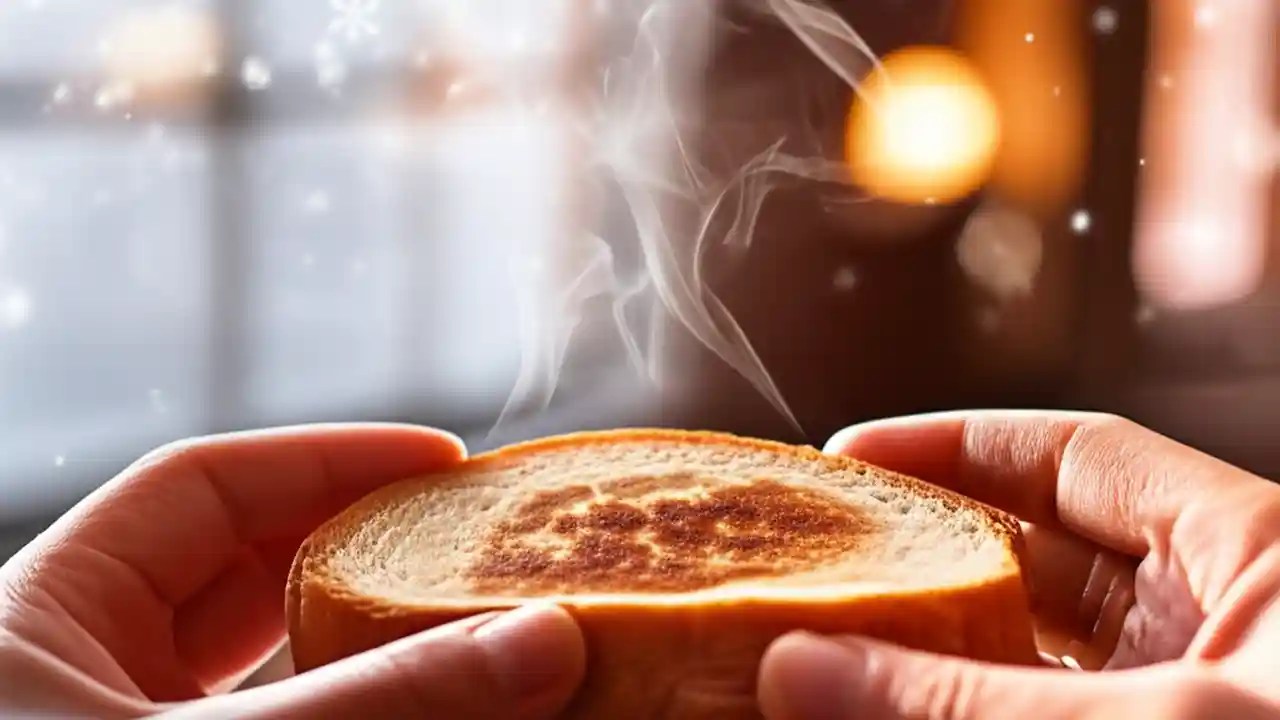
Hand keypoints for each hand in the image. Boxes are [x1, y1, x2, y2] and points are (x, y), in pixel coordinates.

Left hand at [0, 424, 585, 718]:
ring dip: (368, 653)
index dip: (326, 461)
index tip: (444, 463)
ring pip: (265, 670)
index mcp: (43, 619)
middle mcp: (80, 679)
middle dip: (363, 554)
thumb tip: (539, 643)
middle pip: (243, 572)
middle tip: (471, 552)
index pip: (202, 489)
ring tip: (466, 637)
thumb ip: (374, 707)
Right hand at [758, 411, 1279, 719]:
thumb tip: (802, 668)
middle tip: (819, 561)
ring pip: (1026, 657)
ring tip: (824, 650)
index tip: (852, 458)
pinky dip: (955, 717)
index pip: (1078, 461)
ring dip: (927, 655)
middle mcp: (1213, 630)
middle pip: (1036, 558)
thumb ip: (969, 706)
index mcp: (1253, 558)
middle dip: (925, 555)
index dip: (959, 446)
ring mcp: (1178, 708)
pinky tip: (881, 717)